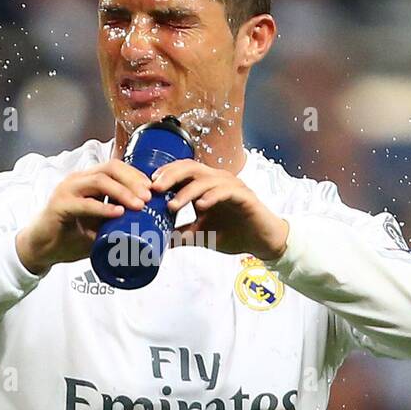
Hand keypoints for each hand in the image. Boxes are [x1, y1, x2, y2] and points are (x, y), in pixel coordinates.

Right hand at [16, 159, 152, 274]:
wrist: (42, 250)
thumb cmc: (70, 236)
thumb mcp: (99, 226)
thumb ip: (117, 219)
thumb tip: (147, 223)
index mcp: (88, 181)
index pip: (116, 167)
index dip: (136, 176)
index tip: (153, 190)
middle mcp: (78, 180)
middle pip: (110, 168)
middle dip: (133, 180)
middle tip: (149, 197)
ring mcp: (67, 190)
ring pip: (99, 181)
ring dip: (123, 192)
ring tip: (139, 205)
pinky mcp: (59, 205)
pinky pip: (85, 203)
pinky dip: (103, 208)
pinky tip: (118, 213)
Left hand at [150, 159, 288, 260]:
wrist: (263, 242)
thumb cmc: (234, 233)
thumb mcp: (202, 235)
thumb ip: (182, 234)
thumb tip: (158, 241)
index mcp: (206, 185)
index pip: (182, 170)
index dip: (164, 174)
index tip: (148, 187)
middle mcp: (217, 180)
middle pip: (190, 167)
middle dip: (170, 176)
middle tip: (154, 189)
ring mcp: (232, 186)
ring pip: (206, 179)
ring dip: (187, 191)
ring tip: (173, 206)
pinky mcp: (245, 196)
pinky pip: (226, 190)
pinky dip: (211, 196)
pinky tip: (200, 206)